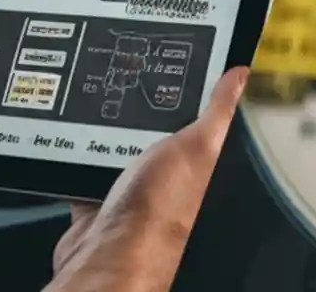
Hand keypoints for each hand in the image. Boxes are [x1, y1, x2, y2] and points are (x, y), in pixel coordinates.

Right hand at [47, 67, 249, 291]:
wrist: (109, 252)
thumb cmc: (158, 209)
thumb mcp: (198, 145)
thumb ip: (218, 111)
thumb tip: (239, 77)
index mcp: (198, 162)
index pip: (198, 118)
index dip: (189, 92)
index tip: (174, 64)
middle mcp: (168, 178)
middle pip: (155, 131)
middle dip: (141, 111)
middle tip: (129, 82)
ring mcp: (132, 190)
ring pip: (118, 148)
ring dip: (108, 134)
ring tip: (101, 109)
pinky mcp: (101, 200)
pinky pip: (87, 169)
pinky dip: (79, 157)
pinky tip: (76, 141)